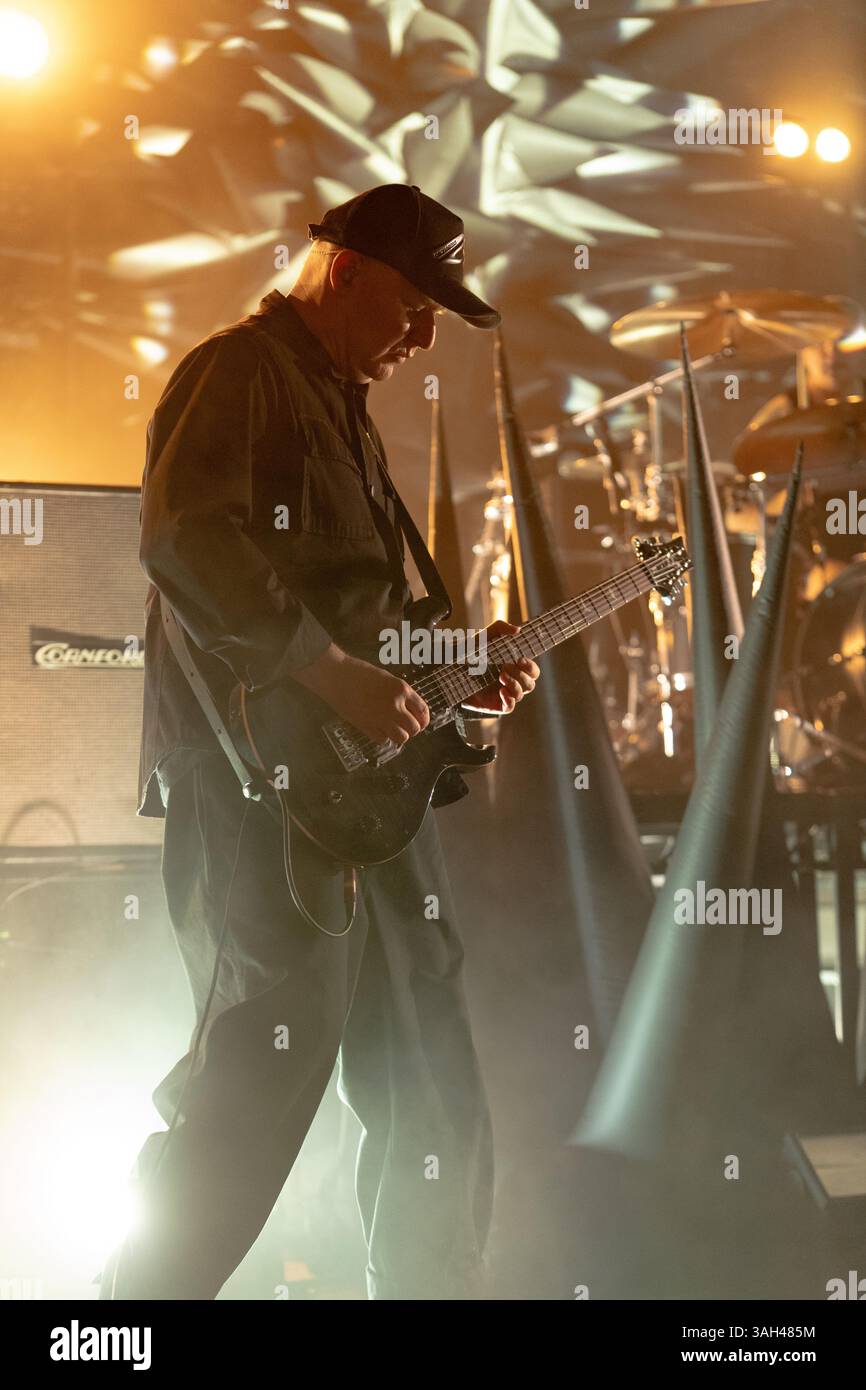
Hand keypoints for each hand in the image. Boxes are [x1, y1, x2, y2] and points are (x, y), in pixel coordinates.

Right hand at [292, 644, 429, 745]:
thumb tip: (410, 710)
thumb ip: (401, 694)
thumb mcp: (387, 678)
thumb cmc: (359, 672)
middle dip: (412, 729)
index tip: (421, 722)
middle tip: (405, 726)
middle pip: (415, 728)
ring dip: (399, 734)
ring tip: (392, 728)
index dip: (424, 719)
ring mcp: (380, 717)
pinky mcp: (366, 726)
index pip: (423, 711)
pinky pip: (383, 739)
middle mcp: (394, 705)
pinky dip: (383, 736)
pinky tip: (378, 727)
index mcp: (402, 689)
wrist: (336, 675)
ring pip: (401, 738)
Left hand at [462, 620, 538, 715]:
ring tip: (500, 675)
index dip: (531, 667)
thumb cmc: (469, 652)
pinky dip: (510, 700)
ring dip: (515, 684)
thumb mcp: (484, 636)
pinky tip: (502, 691)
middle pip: (530, 684)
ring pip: (521, 694)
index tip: (520, 659)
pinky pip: (510, 707)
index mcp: (513, 667)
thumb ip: (501, 627)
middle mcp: (511, 681)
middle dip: (521, 675)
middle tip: (506, 666)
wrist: (450, 667)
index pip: (532, 671)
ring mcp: (504, 693)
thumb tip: (518, 630)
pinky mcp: (495, 704)